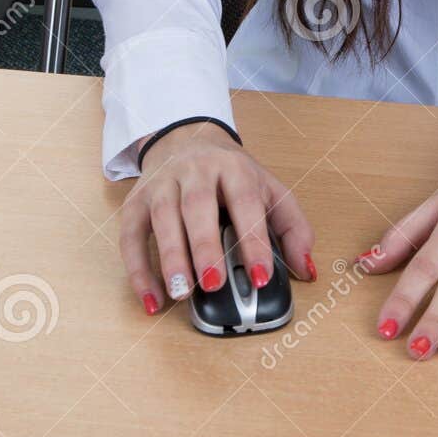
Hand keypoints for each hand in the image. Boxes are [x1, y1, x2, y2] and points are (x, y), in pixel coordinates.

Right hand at [118, 121, 315, 314]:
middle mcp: (196, 171)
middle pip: (198, 206)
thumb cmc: (232, 175)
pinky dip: (138, 269)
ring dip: (170, 257)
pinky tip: (152, 297)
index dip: (254, 240)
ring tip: (182, 292)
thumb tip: (306, 269)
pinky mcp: (137, 201)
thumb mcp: (269, 190)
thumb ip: (293, 228)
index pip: (245, 202)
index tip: (261, 277)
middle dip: (205, 246)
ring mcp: (163, 184)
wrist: (189, 138)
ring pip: (162, 218)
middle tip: (214, 284)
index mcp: (234, 168)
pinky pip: (131, 235)